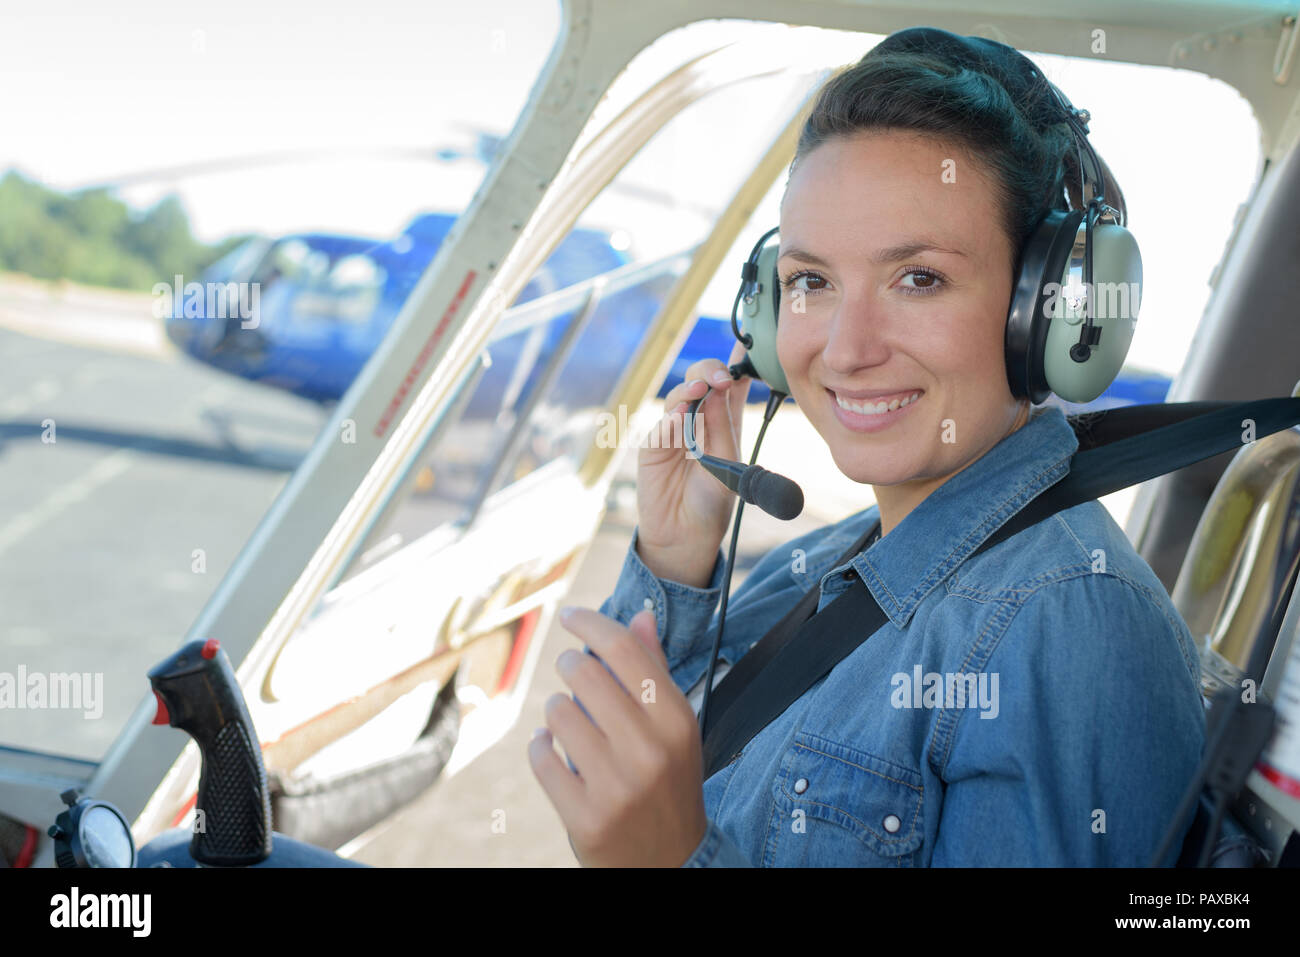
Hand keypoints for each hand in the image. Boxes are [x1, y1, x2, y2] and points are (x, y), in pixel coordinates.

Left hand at [528, 606, 707, 866]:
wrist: (672, 865)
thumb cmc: (669, 783)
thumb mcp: (676, 729)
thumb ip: (655, 672)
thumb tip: (638, 615)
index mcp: (676, 722)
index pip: (625, 651)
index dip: (591, 624)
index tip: (571, 616)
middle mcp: (650, 751)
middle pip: (585, 674)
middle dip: (571, 666)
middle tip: (572, 672)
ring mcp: (617, 787)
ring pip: (557, 713)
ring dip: (555, 710)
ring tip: (568, 722)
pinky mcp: (586, 817)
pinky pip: (541, 757)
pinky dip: (540, 747)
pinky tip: (551, 749)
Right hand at [635, 341, 751, 587]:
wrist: (687, 536)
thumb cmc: (712, 502)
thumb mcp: (727, 464)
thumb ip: (724, 427)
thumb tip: (720, 386)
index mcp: (724, 422)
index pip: (730, 385)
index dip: (736, 362)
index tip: (747, 344)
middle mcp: (698, 421)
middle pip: (700, 381)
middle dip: (709, 371)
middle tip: (720, 378)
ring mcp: (673, 431)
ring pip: (678, 398)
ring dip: (689, 390)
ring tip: (699, 390)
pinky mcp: (653, 447)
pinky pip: (660, 427)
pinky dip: (669, 419)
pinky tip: (679, 416)